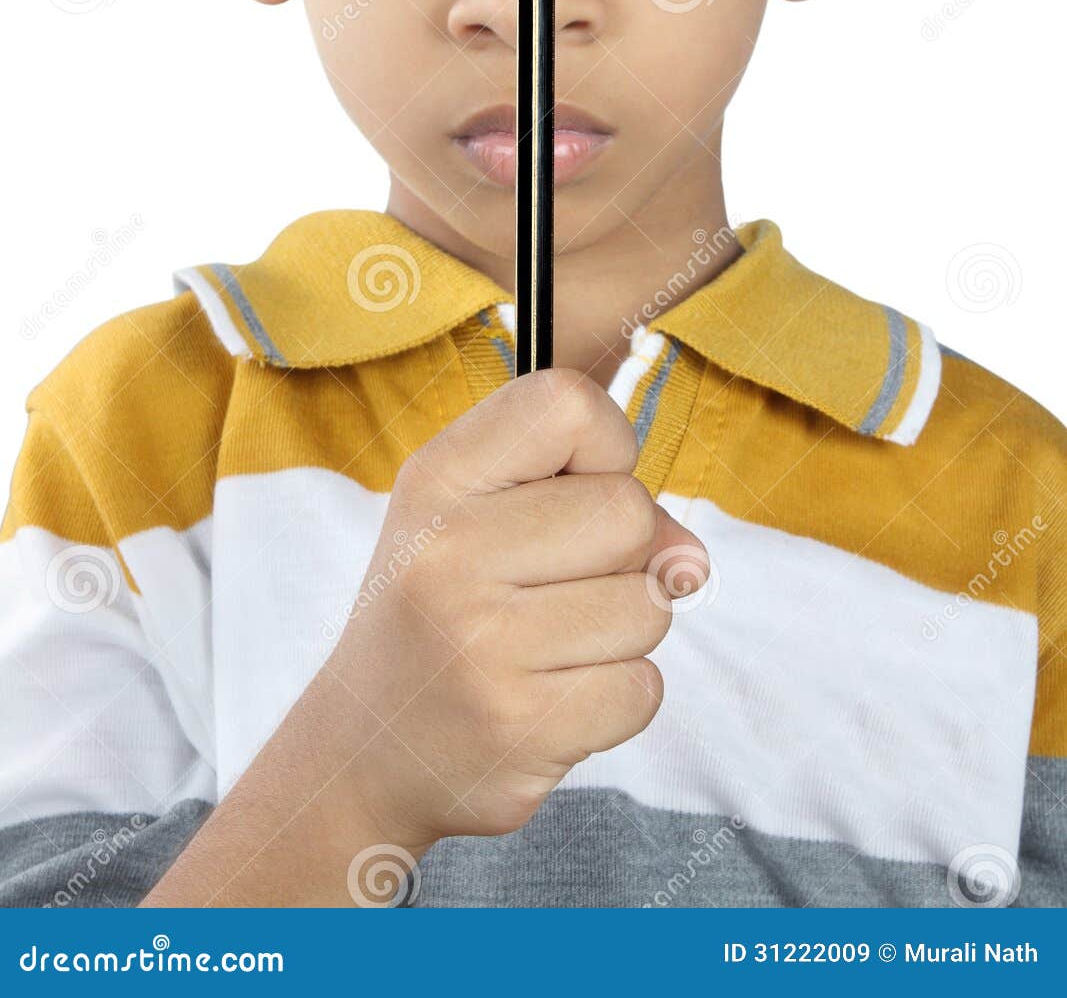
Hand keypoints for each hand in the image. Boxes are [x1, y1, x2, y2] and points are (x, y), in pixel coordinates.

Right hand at [326, 366, 710, 855]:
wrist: (369, 748)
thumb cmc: (445, 605)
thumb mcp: (478, 510)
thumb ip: (591, 488)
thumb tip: (690, 557)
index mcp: (437, 478)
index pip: (568, 403)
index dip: (605, 444)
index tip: (573, 486)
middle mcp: (449, 553)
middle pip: (629, 511)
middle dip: (622, 551)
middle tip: (554, 583)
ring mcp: (483, 647)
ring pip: (649, 606)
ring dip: (623, 629)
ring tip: (549, 643)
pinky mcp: (521, 729)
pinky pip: (643, 690)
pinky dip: (616, 696)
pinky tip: (552, 697)